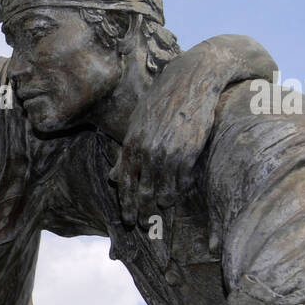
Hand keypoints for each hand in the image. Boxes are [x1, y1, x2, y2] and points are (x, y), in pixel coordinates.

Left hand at [110, 34, 275, 226]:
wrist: (192, 80)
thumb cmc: (162, 100)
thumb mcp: (137, 123)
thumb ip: (126, 152)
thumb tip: (113, 177)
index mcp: (132, 144)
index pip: (126, 183)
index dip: (127, 204)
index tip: (128, 220)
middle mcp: (147, 151)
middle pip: (143, 192)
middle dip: (142, 211)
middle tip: (144, 224)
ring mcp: (168, 152)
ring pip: (165, 189)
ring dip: (164, 201)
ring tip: (163, 207)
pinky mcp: (189, 150)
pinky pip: (183, 180)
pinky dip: (181, 188)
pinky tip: (179, 192)